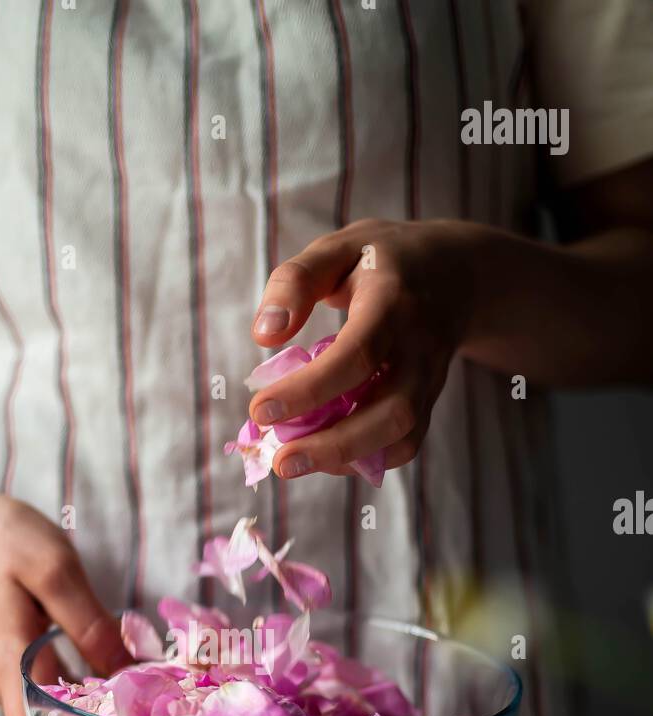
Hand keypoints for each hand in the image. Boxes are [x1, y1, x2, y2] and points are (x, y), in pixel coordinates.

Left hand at [249, 218, 476, 478]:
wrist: (458, 273)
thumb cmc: (381, 260)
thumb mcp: (337, 248)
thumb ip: (296, 283)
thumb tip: (263, 335)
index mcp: (393, 302)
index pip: (356, 354)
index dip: (308, 389)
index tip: (260, 410)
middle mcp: (419, 347)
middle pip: (392, 410)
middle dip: (335, 444)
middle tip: (281, 462)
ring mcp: (430, 379)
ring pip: (403, 434)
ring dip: (348, 458)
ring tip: (295, 463)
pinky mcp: (428, 402)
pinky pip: (406, 443)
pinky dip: (366, 459)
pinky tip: (325, 456)